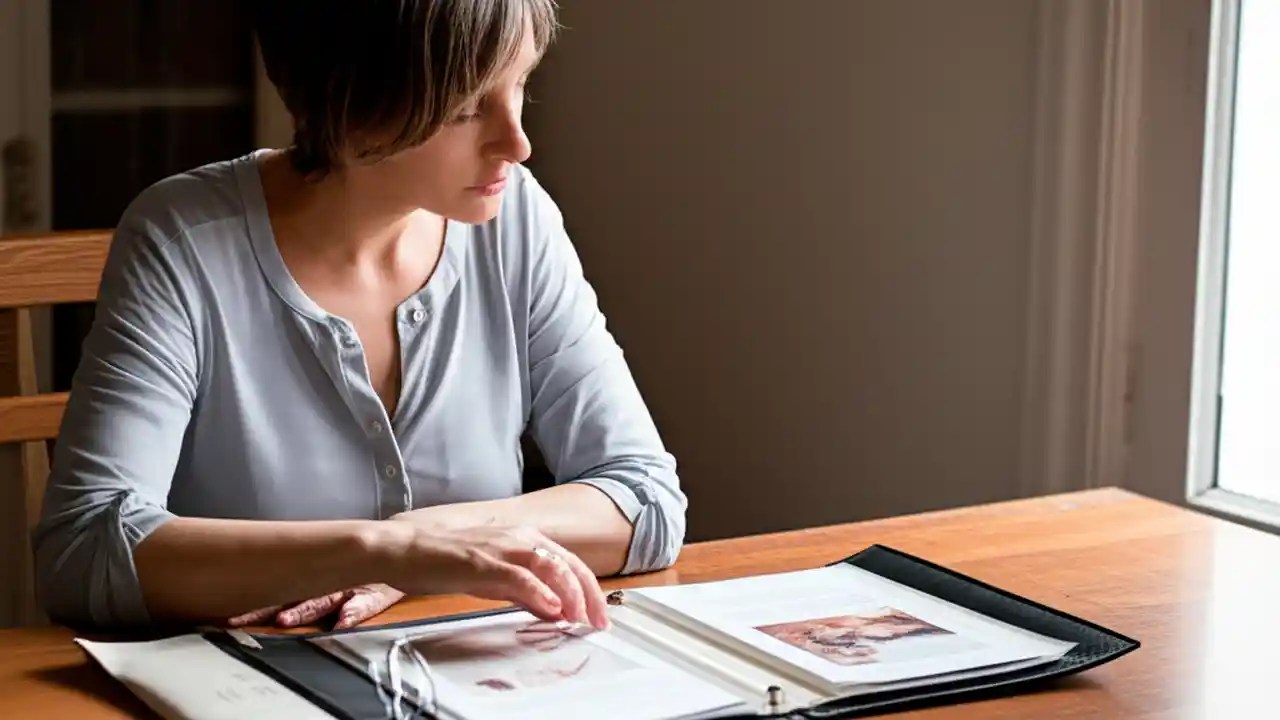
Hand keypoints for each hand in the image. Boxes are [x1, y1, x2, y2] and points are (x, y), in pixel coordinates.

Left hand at [227, 583, 404, 628]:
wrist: (401, 553)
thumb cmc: (363, 573)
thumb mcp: (335, 577)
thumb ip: (307, 586)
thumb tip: (271, 597)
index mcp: (314, 583)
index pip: (277, 594)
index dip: (252, 606)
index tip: (228, 618)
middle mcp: (327, 586)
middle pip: (290, 600)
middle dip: (265, 610)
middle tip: (242, 621)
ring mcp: (350, 589)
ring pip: (321, 601)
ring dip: (302, 610)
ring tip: (285, 621)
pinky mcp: (375, 595)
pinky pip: (364, 604)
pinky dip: (353, 612)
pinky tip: (342, 623)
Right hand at [381, 520, 610, 629]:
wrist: (406, 550)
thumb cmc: (446, 562)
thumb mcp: (494, 578)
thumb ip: (524, 591)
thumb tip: (553, 609)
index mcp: (524, 539)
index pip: (569, 563)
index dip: (588, 589)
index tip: (598, 615)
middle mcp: (520, 537)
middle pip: (569, 564)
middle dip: (590, 595)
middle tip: (599, 622)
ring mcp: (502, 548)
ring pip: (551, 566)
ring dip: (572, 594)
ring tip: (581, 618)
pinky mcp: (484, 561)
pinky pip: (520, 576)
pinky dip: (540, 592)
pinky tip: (552, 608)